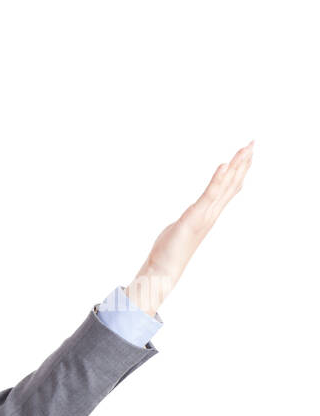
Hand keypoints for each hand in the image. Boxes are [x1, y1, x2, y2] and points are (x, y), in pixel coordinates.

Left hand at [125, 140, 253, 316]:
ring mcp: (205, 216)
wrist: (162, 271)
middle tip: (253, 143)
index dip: (238, 172)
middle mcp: (211, 214)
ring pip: (225, 186)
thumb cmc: (168, 252)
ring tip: (245, 148)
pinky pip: (209, 195)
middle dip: (242, 164)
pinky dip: (217, 180)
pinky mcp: (195, 218)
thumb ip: (190, 219)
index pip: (227, 190)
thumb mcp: (182, 228)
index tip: (246, 156)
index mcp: (208, 215)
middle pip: (232, 184)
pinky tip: (224, 165)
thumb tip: (188, 218)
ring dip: (235, 166)